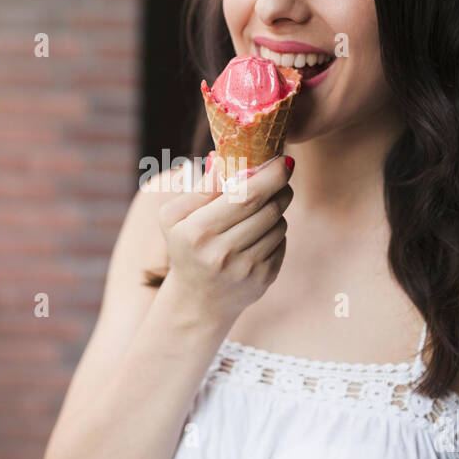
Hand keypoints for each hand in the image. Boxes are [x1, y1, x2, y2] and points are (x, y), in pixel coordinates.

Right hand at [156, 151, 293, 324]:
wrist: (198, 299)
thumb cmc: (186, 247)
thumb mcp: (175, 217)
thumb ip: (200, 188)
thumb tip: (223, 159)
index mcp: (197, 232)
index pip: (244, 195)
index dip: (270, 175)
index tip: (282, 160)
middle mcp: (222, 253)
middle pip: (268, 207)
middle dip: (281, 185)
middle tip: (283, 173)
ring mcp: (246, 268)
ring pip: (279, 223)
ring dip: (277, 208)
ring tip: (263, 206)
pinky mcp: (264, 278)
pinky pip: (282, 241)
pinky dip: (276, 231)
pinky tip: (260, 232)